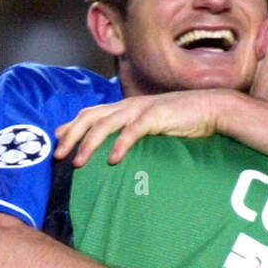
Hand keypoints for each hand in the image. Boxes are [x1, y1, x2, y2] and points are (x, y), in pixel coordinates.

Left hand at [54, 91, 225, 167]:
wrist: (210, 108)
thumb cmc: (181, 121)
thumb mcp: (151, 126)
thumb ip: (132, 132)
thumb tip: (115, 149)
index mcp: (125, 107)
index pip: (90, 113)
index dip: (71, 126)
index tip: (57, 142)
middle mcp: (128, 105)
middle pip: (90, 117)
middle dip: (71, 136)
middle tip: (58, 156)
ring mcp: (141, 109)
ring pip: (106, 124)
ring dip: (89, 144)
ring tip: (78, 162)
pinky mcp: (156, 116)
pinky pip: (133, 131)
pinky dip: (121, 144)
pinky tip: (112, 160)